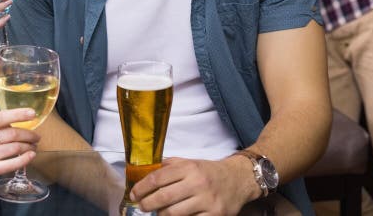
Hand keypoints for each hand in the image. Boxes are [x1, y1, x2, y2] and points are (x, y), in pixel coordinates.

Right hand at [0, 108, 39, 191]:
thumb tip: (15, 123)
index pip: (1, 117)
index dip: (18, 114)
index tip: (32, 113)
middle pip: (11, 134)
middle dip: (28, 134)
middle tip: (36, 136)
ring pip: (14, 148)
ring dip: (28, 147)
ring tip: (33, 146)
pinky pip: (11, 164)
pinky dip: (24, 159)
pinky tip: (30, 156)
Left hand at [130, 156, 258, 214]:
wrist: (238, 179)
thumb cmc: (208, 171)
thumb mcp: (189, 162)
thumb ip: (168, 166)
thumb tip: (145, 173)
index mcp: (188, 168)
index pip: (157, 178)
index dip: (142, 188)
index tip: (134, 194)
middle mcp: (197, 183)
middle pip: (163, 198)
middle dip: (147, 204)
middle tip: (142, 206)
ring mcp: (207, 201)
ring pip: (174, 213)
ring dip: (161, 215)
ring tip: (157, 213)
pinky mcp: (215, 215)